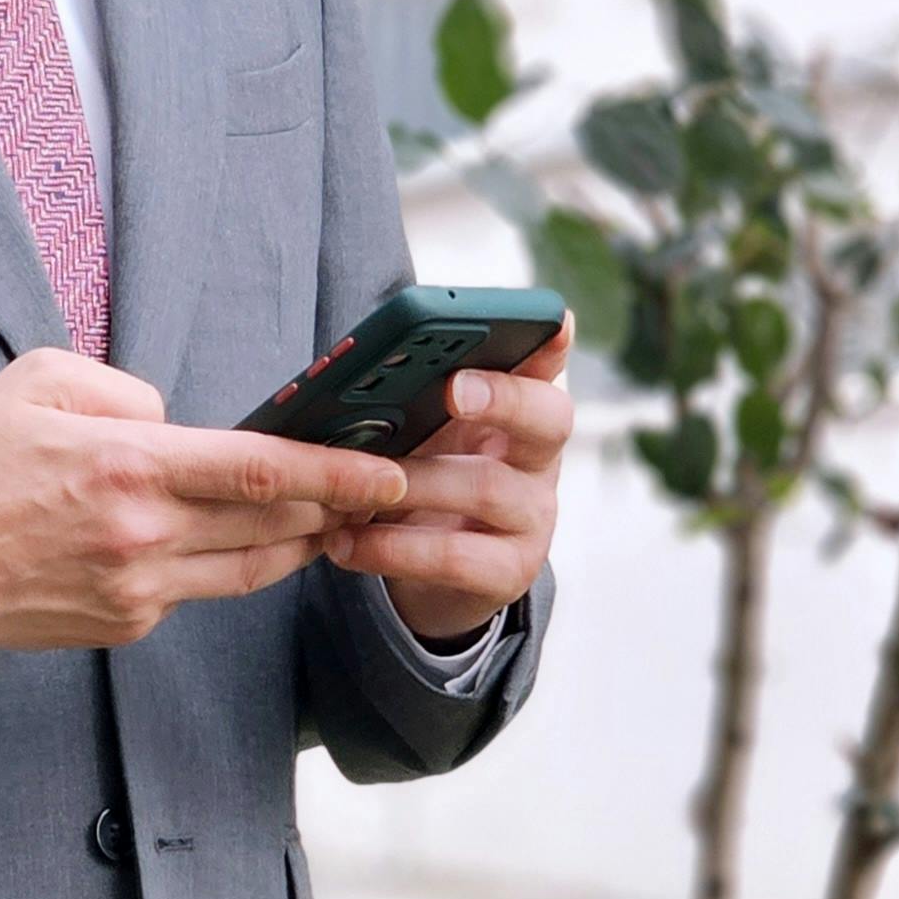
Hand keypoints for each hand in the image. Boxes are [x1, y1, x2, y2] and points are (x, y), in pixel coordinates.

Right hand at [0, 346, 411, 653]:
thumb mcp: (38, 381)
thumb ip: (124, 389)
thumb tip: (178, 422)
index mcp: (128, 464)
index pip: (262, 470)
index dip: (337, 472)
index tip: (389, 470)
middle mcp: (142, 534)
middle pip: (274, 525)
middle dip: (337, 509)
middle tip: (382, 490)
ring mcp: (136, 589)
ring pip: (249, 569)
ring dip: (297, 544)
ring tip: (329, 518)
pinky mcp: (123, 625)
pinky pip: (196, 591)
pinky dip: (223, 564)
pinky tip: (232, 541)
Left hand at [324, 315, 573, 641]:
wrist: (431, 579)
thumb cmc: (421, 486)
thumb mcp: (419, 436)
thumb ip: (409, 399)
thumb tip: (354, 369)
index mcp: (519, 413)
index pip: (547, 368)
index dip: (553, 343)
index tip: (552, 319)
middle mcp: (540, 460)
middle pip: (548, 419)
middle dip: (500, 397)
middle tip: (451, 389)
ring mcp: (533, 519)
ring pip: (487, 487)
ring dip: (415, 482)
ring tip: (355, 484)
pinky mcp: (508, 573)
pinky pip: (453, 557)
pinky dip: (392, 548)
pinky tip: (345, 542)